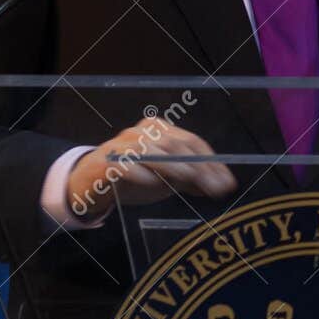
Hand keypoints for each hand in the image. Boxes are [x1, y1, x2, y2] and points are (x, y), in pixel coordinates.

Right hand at [65, 115, 236, 218]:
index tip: (227, 183)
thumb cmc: (135, 177)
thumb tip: (223, 185)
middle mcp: (142, 132)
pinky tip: (152, 184)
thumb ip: (192, 178)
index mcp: (159, 130)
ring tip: (191, 181)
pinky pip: (127, 166)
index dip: (212, 162)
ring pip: (154, 153)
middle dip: (200, 168)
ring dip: (175, 169)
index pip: (191, 141)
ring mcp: (124, 145)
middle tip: (215, 189)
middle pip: (176, 146)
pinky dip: (141, 175)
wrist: (91, 184)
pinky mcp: (107, 162)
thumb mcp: (167, 177)